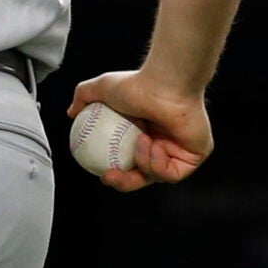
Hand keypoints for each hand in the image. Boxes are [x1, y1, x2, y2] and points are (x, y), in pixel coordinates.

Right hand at [67, 69, 212, 193]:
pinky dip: (158, 164)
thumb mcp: (101, 88)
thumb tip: (71, 113)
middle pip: (142, 177)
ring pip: (156, 176)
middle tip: (110, 176)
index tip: (102, 173)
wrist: (166, 84)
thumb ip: (83, 98)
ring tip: (141, 141)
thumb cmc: (138, 83)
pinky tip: (154, 145)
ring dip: (143, 165)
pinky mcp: (195, 155)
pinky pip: (173, 173)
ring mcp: (180, 151)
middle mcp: (163, 145)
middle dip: (124, 183)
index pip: (130, 164)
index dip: (115, 174)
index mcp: (144, 134)